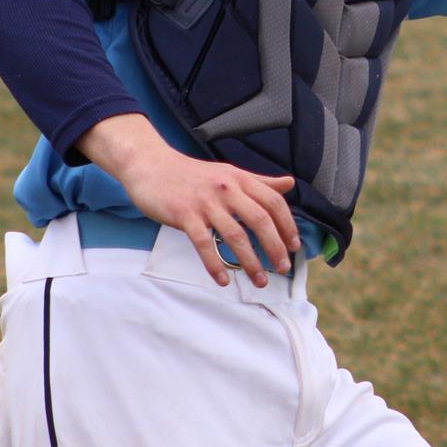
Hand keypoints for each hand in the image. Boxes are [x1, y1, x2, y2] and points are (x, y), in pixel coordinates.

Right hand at [80, 114, 298, 286]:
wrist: (151, 165)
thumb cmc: (192, 174)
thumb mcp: (229, 173)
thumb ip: (260, 182)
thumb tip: (290, 184)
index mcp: (239, 178)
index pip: (273, 201)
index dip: (287, 224)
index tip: (295, 246)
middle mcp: (226, 188)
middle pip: (259, 219)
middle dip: (275, 246)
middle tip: (283, 268)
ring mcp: (205, 202)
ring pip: (235, 235)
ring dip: (250, 262)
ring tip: (259, 280)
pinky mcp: (184, 215)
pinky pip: (204, 244)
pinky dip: (214, 264)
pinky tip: (223, 280)